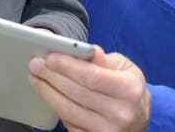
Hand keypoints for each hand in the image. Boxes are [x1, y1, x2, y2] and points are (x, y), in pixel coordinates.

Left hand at [28, 46, 149, 131]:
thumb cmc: (128, 87)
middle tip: (36, 64)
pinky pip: (69, 123)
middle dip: (52, 77)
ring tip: (35, 77)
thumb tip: (86, 50)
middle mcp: (119, 112)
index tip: (50, 57)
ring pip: (69, 110)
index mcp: (128, 89)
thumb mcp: (124, 68)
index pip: (92, 77)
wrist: (139, 118)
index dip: (68, 67)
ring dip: (48, 92)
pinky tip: (48, 93)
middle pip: (77, 93)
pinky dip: (56, 107)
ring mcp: (107, 130)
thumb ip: (104, 59)